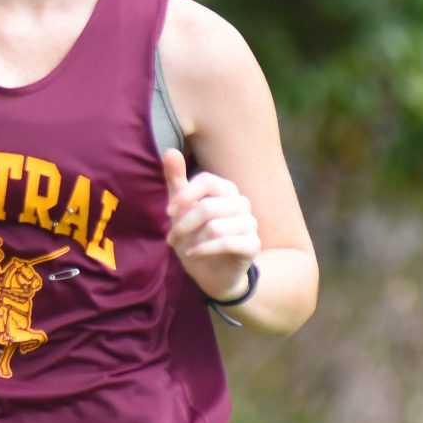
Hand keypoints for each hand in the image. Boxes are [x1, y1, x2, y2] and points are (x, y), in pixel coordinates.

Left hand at [163, 147, 258, 299]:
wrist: (211, 272)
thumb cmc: (196, 235)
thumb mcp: (181, 208)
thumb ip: (176, 180)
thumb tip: (169, 151)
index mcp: (226, 190)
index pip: (206, 180)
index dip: (184, 196)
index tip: (169, 212)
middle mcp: (242, 203)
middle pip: (208, 206)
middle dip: (184, 223)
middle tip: (173, 235)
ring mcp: (250, 224)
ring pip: (216, 227)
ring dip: (193, 239)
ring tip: (185, 247)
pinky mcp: (253, 245)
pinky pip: (226, 243)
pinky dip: (203, 249)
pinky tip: (193, 254)